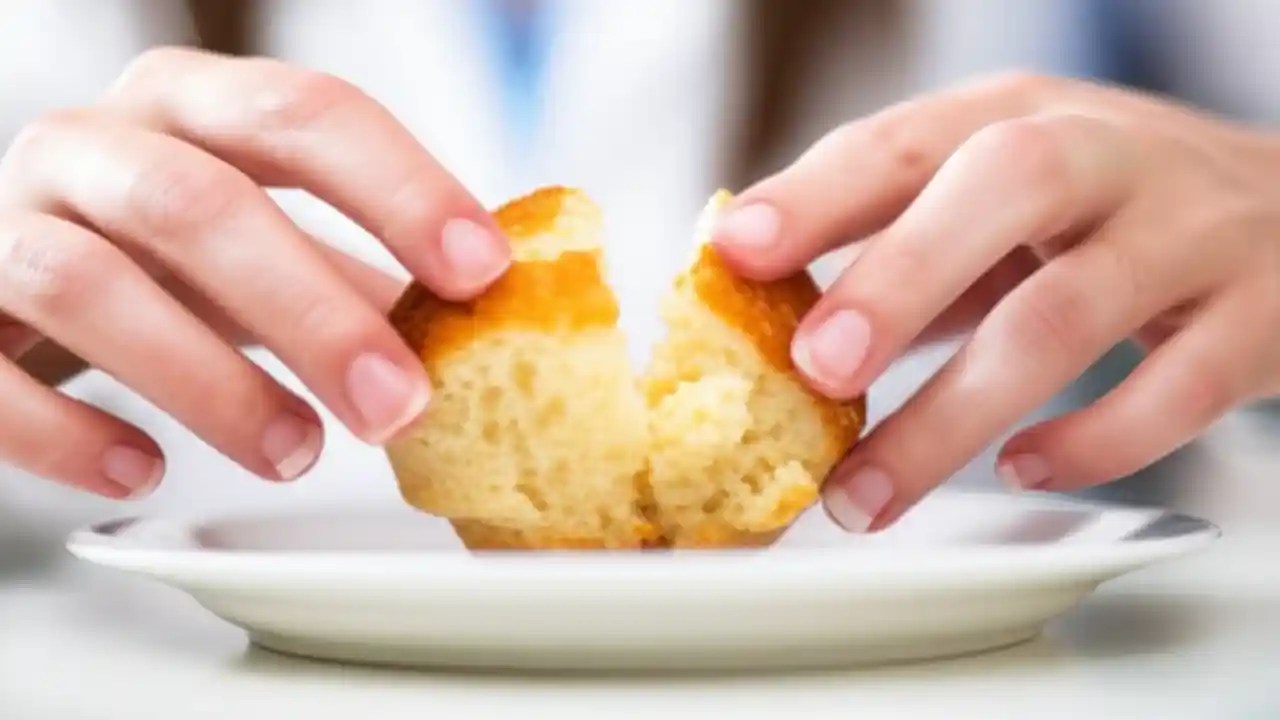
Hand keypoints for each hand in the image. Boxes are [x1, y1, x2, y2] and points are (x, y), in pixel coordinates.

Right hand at [0, 48, 510, 498]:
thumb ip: (362, 272)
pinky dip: (66, 430)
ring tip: (296, 454)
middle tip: (398, 406)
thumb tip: (496, 322)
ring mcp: (6, 222)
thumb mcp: (266, 243)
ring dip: (207, 381)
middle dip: (311, 311)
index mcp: (192, 105)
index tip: (482, 269)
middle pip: (201, 205)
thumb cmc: (166, 258)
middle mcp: (92, 144)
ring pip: (90, 282)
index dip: (400, 188)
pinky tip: (141, 472)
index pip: (305, 115)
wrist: (7, 273)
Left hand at [712, 73, 1279, 530]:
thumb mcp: (994, 195)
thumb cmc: (1101, 212)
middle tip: (816, 367)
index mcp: (1015, 118)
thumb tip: (754, 291)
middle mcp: (1106, 155)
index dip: (815, 195)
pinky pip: (1177, 391)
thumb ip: (893, 232)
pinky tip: (1022, 466)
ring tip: (866, 492)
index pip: (905, 141)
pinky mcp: (1256, 320)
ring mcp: (1190, 234)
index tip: (734, 251)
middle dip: (899, 279)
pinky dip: (1092, 442)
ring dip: (954, 416)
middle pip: (1003, 190)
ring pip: (1072, 316)